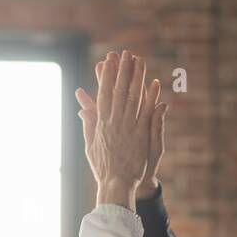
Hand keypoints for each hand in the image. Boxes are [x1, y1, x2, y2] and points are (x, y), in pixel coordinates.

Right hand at [75, 51, 163, 208]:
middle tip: (125, 53)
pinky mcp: (140, 134)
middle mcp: (113, 121)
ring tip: (139, 60)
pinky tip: (154, 83)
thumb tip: (82, 108)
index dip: (106, 76)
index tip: (108, 61)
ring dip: (136, 76)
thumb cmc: (102, 167)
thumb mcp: (90, 145)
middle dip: (122, 70)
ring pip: (132, 96)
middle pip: (118, 90)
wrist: (116, 184)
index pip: (103, 94)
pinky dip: (150, 96)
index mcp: (101, 123)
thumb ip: (88, 124)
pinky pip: (146, 111)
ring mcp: (127, 126)